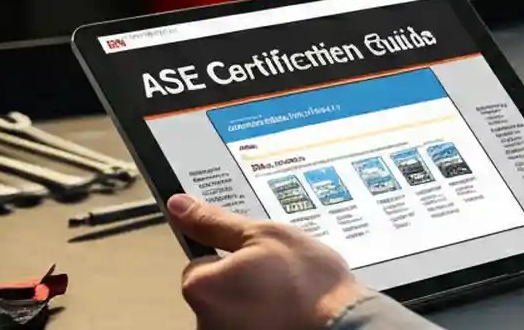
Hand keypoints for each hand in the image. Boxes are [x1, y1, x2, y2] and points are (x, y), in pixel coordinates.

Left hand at [167, 194, 365, 329]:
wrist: (344, 323)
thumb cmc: (308, 282)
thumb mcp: (265, 235)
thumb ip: (216, 222)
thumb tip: (179, 205)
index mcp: (202, 287)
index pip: (199, 265)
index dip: (232, 259)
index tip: (260, 262)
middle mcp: (204, 322)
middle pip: (215, 293)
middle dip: (241, 284)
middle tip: (278, 280)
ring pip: (233, 313)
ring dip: (254, 306)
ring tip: (288, 299)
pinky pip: (247, 326)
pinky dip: (264, 322)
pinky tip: (287, 316)